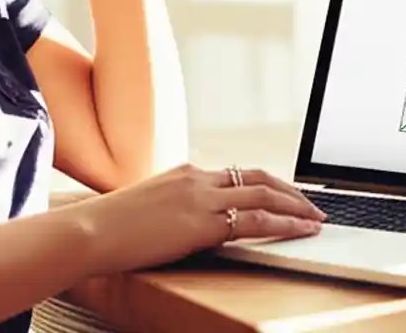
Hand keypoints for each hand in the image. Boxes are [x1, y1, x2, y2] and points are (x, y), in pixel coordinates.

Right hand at [76, 164, 326, 273]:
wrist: (88, 232)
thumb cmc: (109, 228)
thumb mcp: (148, 209)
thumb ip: (174, 209)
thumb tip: (188, 224)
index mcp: (185, 173)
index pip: (237, 172)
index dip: (266, 182)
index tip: (285, 192)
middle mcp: (198, 178)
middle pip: (258, 176)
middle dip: (290, 190)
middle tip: (313, 203)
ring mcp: (202, 197)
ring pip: (264, 193)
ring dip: (296, 205)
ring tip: (317, 217)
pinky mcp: (203, 221)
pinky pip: (255, 219)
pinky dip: (285, 222)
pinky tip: (302, 229)